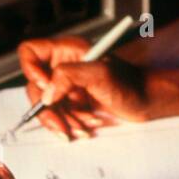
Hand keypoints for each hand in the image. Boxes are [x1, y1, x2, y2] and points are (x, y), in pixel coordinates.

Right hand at [17, 35, 155, 138]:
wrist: (148, 101)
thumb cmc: (130, 83)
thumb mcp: (99, 74)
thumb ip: (67, 78)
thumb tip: (46, 95)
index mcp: (66, 50)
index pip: (29, 52)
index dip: (30, 70)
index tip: (45, 86)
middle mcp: (64, 66)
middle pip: (35, 86)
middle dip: (48, 110)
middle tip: (61, 125)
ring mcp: (67, 85)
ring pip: (46, 105)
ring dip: (62, 121)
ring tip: (82, 128)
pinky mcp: (73, 102)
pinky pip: (59, 115)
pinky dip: (70, 124)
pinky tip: (88, 126)